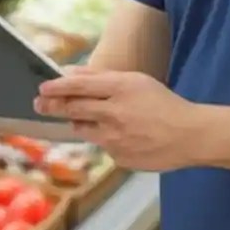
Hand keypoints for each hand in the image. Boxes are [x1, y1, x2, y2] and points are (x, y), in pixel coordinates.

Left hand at [35, 68, 202, 171]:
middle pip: (72, 109)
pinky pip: (103, 146)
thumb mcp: (135, 81)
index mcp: (120, 88)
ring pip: (83, 129)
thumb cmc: (163, 103)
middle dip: (52, 105)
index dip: (56, 87)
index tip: (42, 88)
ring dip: (79, 121)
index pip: (78, 86)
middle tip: (39, 103)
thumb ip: (99, 77)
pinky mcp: (118, 158)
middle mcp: (113, 113)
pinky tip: (124, 136)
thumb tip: (69, 72)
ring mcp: (115, 138)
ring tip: (88, 117)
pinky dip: (105, 139)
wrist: (190, 135)